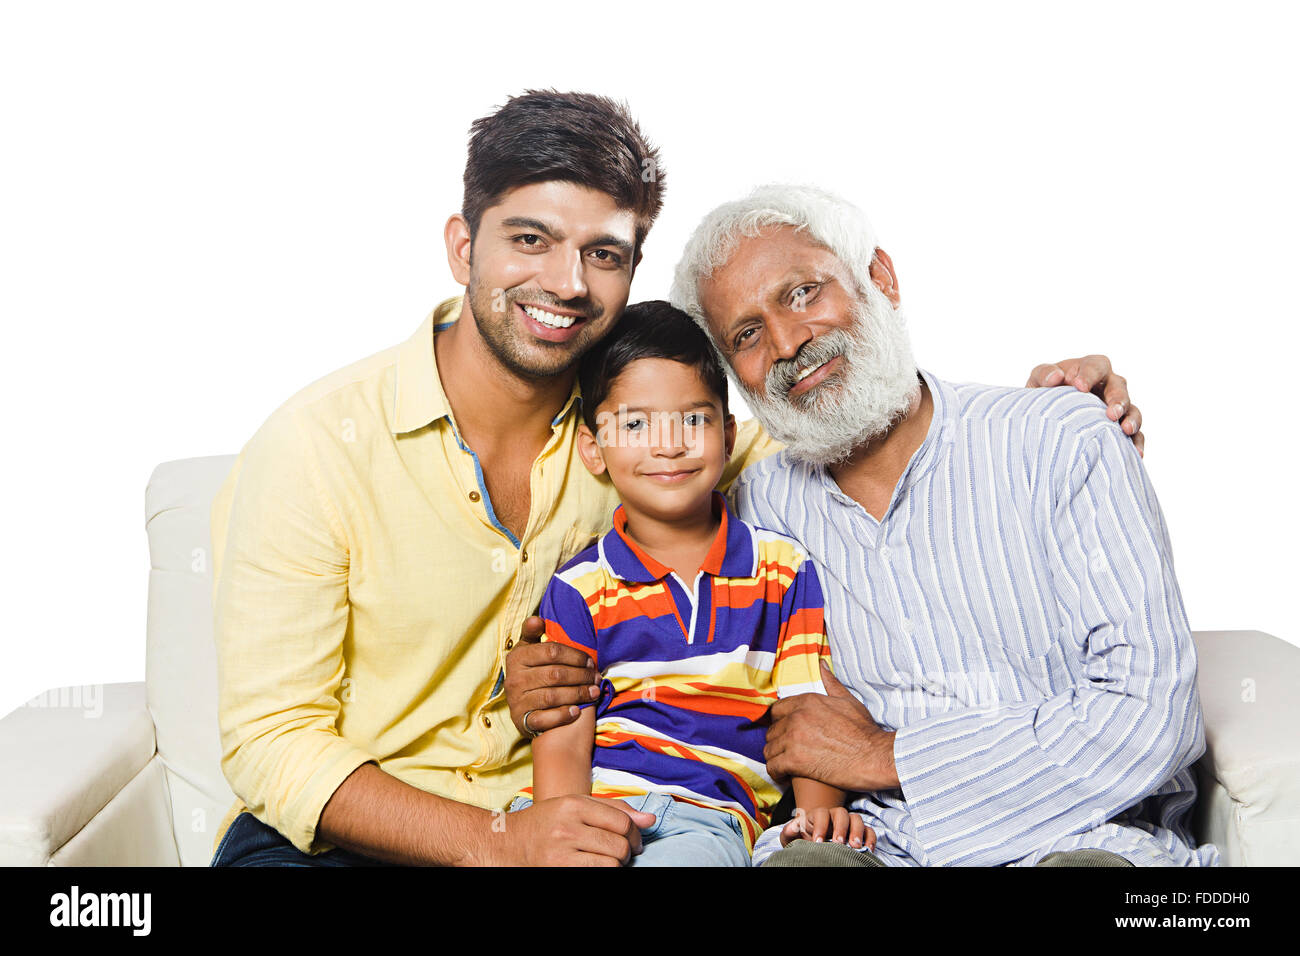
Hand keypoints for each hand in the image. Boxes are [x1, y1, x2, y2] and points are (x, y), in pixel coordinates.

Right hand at [486, 794, 655, 866]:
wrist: (505, 843)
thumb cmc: (546, 823)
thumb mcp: (575, 805)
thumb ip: (614, 809)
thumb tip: (651, 820)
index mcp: (573, 805)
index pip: (622, 821)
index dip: (636, 834)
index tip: (635, 841)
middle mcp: (566, 827)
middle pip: (619, 845)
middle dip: (627, 852)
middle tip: (622, 854)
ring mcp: (560, 853)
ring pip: (611, 865)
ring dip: (615, 866)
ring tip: (608, 861)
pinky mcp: (558, 871)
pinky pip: (597, 875)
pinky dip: (602, 872)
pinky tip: (595, 867)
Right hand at [504, 616, 600, 734]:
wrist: (520, 706)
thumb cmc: (530, 671)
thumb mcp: (528, 649)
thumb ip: (533, 633)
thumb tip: (538, 620)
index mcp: (517, 658)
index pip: (552, 652)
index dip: (575, 656)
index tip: (591, 662)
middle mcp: (515, 679)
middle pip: (555, 674)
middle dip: (581, 676)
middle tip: (597, 678)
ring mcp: (517, 701)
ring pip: (552, 696)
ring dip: (578, 694)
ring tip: (595, 692)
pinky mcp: (522, 720)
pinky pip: (543, 719)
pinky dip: (562, 715)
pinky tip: (576, 711)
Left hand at [765, 662, 898, 791]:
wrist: (875, 757)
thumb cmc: (865, 731)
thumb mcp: (848, 701)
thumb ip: (831, 682)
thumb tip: (821, 665)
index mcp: (807, 701)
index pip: (777, 710)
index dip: (780, 723)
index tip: (786, 733)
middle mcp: (797, 717)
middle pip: (772, 730)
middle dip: (779, 741)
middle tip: (788, 751)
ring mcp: (794, 738)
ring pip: (769, 749)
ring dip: (777, 757)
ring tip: (786, 764)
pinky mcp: (795, 760)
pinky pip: (773, 766)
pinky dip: (777, 773)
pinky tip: (784, 776)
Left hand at [779, 806, 876, 850]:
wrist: (814, 845)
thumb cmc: (802, 839)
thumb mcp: (791, 837)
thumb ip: (789, 831)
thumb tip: (794, 826)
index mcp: (818, 815)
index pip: (821, 814)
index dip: (820, 826)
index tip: (817, 842)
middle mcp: (835, 816)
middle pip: (841, 813)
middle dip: (841, 828)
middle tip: (839, 843)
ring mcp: (849, 823)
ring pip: (857, 819)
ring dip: (857, 831)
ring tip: (854, 846)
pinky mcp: (860, 833)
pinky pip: (869, 830)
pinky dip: (870, 838)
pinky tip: (868, 849)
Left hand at [1026, 355, 1144, 456]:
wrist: (1044, 420)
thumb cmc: (1043, 394)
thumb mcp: (1038, 382)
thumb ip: (1043, 374)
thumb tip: (1055, 376)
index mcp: (1089, 370)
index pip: (1095, 366)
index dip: (1090, 375)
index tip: (1078, 386)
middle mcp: (1108, 386)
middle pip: (1119, 387)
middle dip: (1118, 399)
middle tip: (1111, 413)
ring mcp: (1116, 407)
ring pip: (1132, 410)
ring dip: (1131, 419)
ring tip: (1126, 430)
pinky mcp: (1120, 429)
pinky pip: (1135, 435)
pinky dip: (1137, 444)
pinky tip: (1136, 454)